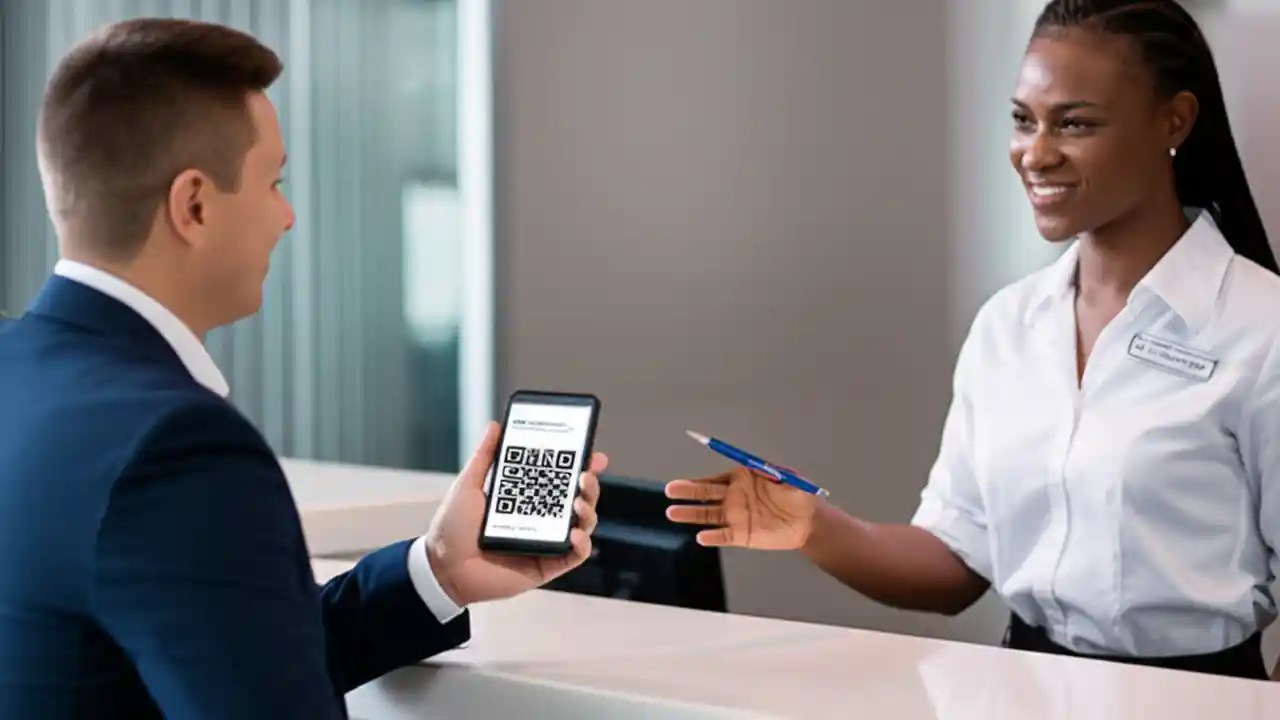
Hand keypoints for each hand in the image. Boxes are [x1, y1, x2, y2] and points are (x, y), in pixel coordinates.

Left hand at [425, 422, 607, 606]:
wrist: (442, 566)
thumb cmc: (452, 528)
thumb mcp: (469, 484)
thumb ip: (485, 456)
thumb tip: (495, 425)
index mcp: (525, 497)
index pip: (560, 479)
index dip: (580, 466)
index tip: (591, 454)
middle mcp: (540, 518)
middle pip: (578, 499)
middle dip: (589, 485)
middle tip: (585, 476)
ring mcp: (545, 542)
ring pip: (583, 525)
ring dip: (588, 511)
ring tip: (578, 503)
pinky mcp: (546, 566)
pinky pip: (574, 556)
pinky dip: (582, 545)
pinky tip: (575, 534)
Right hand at [665, 466, 818, 548]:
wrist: (807, 523)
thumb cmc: (798, 496)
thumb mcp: (790, 479)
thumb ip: (775, 473)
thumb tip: (760, 466)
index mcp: (741, 479)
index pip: (715, 478)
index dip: (699, 478)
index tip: (687, 477)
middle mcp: (733, 497)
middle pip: (705, 494)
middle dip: (686, 492)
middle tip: (670, 490)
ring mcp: (735, 517)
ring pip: (707, 514)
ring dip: (690, 513)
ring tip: (672, 512)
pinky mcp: (740, 535)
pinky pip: (722, 536)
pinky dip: (712, 537)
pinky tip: (701, 536)